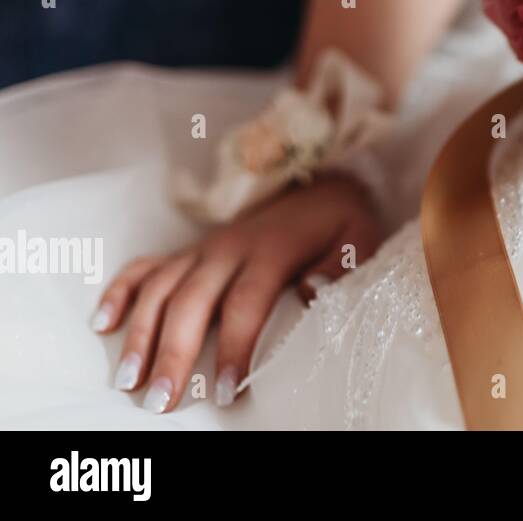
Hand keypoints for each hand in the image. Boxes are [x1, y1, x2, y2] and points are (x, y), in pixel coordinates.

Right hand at [93, 174, 381, 412]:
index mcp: (271, 252)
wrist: (323, 184)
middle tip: (159, 400)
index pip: (245, 304)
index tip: (223, 390)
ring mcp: (204, 248)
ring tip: (127, 380)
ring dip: (139, 333)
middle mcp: (228, 249)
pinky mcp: (190, 249)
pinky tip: (103, 324)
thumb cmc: (340, 223)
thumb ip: (338, 268)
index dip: (232, 348)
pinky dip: (121, 291)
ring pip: (160, 288)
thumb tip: (310, 292)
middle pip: (190, 302)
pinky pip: (146, 266)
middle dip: (171, 352)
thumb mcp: (358, 240)